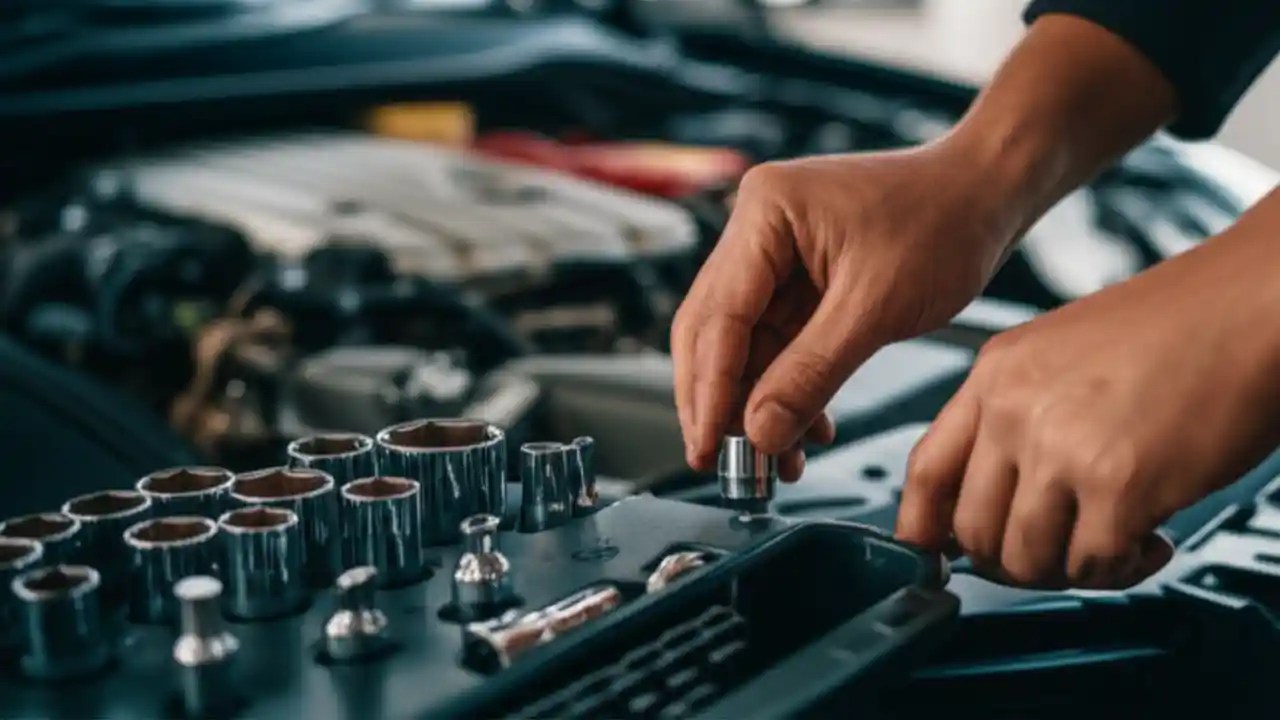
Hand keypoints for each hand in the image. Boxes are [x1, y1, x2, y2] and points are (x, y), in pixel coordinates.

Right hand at [671, 138, 1028, 475]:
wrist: (988, 194)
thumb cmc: (945, 220)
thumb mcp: (876, 307)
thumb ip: (811, 373)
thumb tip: (760, 432)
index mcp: (765, 213)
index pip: (717, 316)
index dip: (708, 390)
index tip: (706, 447)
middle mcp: (757, 228)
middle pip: (711, 332)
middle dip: (718, 402)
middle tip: (721, 463)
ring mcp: (774, 254)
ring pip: (741, 347)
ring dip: (754, 405)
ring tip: (773, 461)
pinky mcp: (797, 280)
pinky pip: (776, 346)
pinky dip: (785, 390)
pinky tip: (805, 429)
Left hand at [896, 203, 1279, 588]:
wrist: (1258, 302)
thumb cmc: (1182, 327)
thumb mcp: (1061, 354)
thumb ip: (1017, 416)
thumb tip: (997, 500)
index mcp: (994, 375)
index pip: (925, 472)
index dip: (924, 528)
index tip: (941, 555)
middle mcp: (1015, 410)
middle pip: (971, 531)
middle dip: (1015, 561)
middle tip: (1062, 550)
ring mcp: (1062, 449)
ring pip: (1025, 560)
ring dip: (1071, 569)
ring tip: (1115, 540)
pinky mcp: (1119, 485)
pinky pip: (1093, 566)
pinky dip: (1124, 569)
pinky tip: (1152, 538)